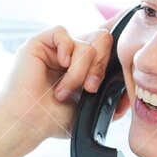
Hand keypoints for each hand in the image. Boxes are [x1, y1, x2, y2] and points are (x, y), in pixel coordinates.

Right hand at [0, 23, 128, 141]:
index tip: (126, 51)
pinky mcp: (39, 43)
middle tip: (90, 88)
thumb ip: (110, 102)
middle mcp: (70, 55)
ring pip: (85, 44)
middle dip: (100, 66)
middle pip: (102, 40)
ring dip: (79, 71)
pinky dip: (67, 49)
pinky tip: (61, 66)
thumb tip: (128, 95)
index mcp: (83, 67)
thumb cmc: (52, 120)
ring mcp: (55, 49)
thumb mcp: (90, 112)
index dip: (117, 44)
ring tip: (63, 91)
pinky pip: (63, 33)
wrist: (28, 123)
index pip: (106, 47)